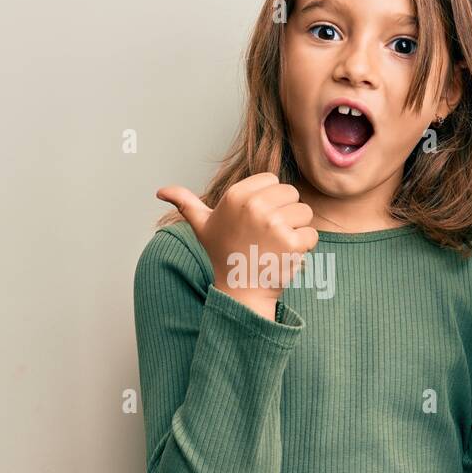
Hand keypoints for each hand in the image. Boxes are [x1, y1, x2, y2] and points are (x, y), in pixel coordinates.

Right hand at [156, 172, 318, 316]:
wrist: (240, 291)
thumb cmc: (223, 255)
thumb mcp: (202, 226)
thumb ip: (185, 203)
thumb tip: (160, 191)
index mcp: (236, 195)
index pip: (273, 181)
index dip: (270, 200)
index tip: (256, 221)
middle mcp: (254, 205)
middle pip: (292, 194)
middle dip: (286, 214)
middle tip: (268, 236)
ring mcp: (273, 224)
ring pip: (305, 213)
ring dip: (297, 230)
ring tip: (276, 246)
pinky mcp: (291, 243)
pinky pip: (311, 235)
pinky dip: (305, 248)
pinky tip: (285, 257)